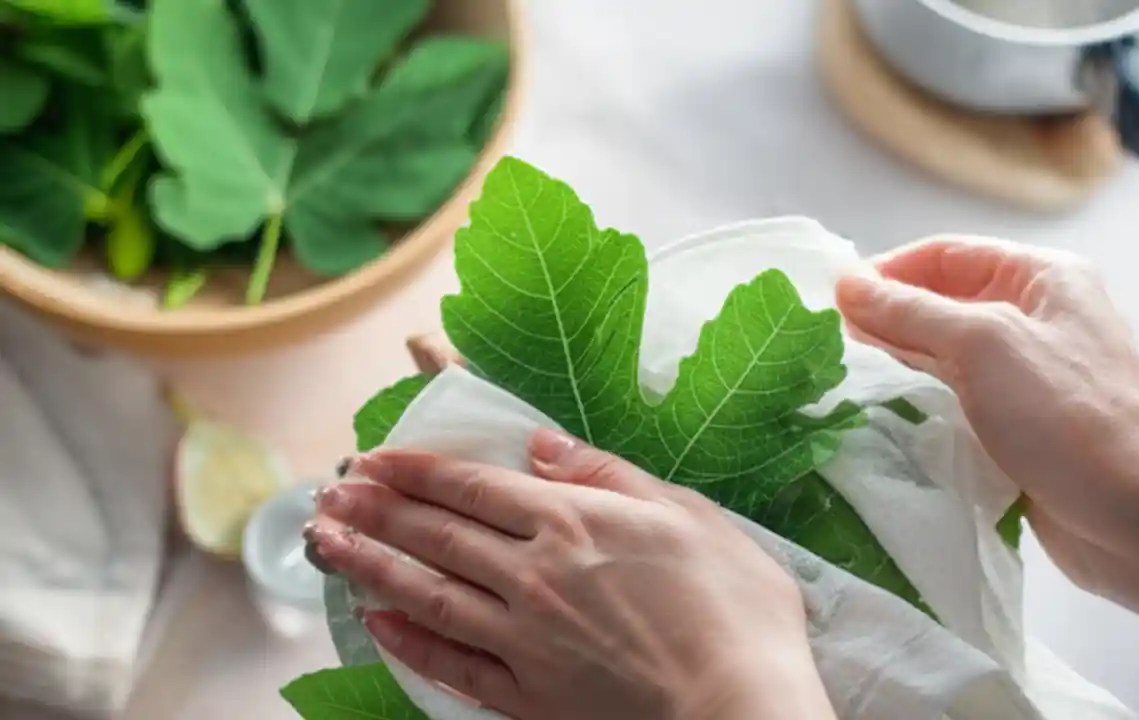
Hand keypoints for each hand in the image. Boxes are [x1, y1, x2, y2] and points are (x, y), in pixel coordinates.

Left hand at [307, 430, 834, 719]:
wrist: (742, 709)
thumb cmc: (734, 607)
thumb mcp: (687, 513)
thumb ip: (607, 474)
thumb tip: (540, 444)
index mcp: (572, 522)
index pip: (471, 487)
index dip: (415, 470)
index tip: (373, 458)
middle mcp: (534, 575)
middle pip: (437, 535)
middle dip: (377, 509)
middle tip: (331, 492)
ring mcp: (525, 640)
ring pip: (429, 594)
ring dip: (371, 565)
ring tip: (329, 543)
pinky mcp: (530, 696)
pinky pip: (454, 666)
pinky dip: (410, 644)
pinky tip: (379, 624)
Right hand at [834, 236, 1138, 590]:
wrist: (1132, 513)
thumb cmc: (1062, 414)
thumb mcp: (981, 344)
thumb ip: (909, 311)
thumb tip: (846, 285)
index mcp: (1044, 277)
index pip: (947, 255)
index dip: (888, 271)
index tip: (834, 299)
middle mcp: (1040, 317)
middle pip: (944, 302)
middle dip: (889, 317)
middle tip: (830, 341)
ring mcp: (1032, 375)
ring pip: (947, 354)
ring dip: (899, 360)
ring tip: (846, 373)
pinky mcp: (1022, 426)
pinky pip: (958, 399)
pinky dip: (921, 400)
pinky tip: (881, 410)